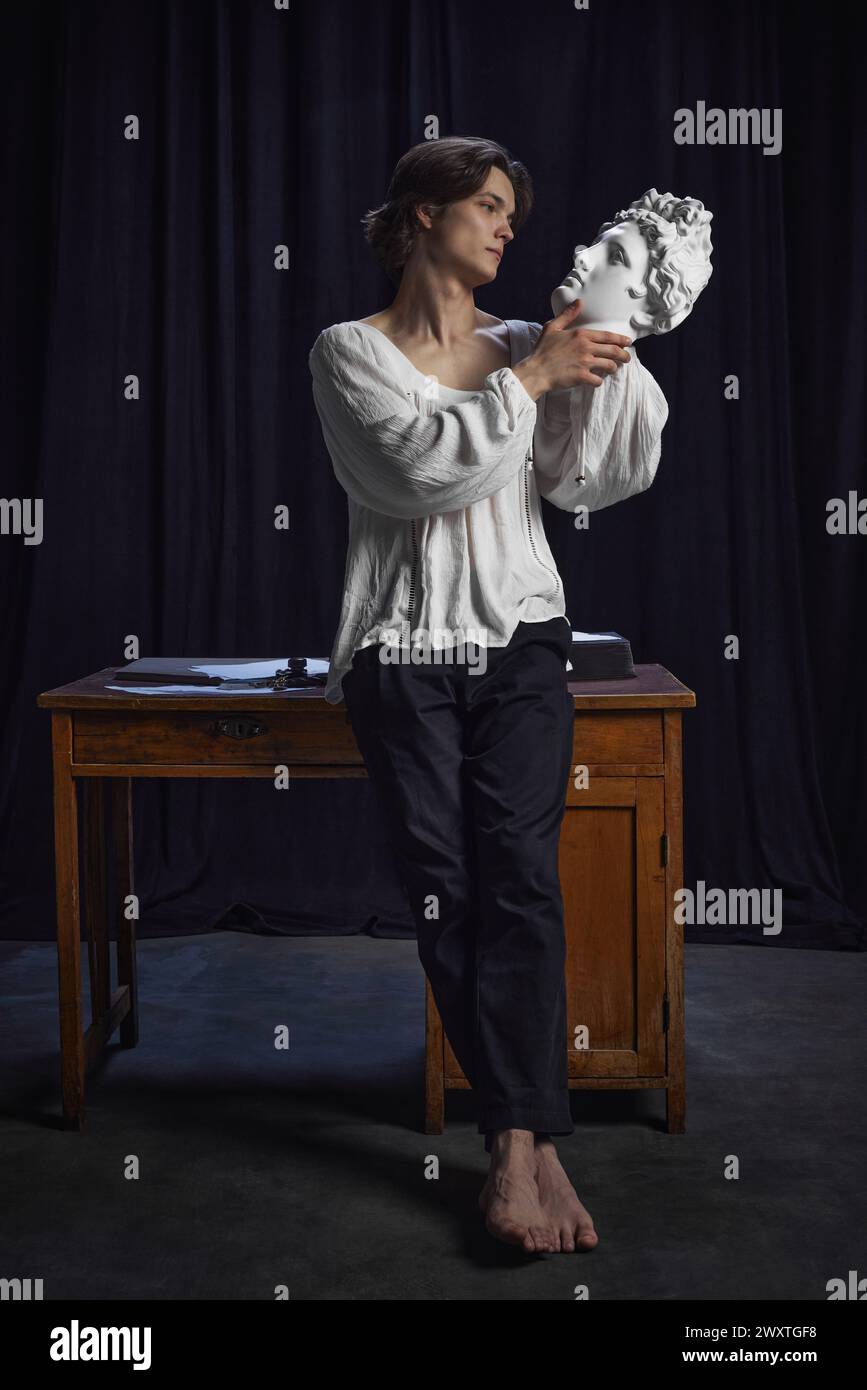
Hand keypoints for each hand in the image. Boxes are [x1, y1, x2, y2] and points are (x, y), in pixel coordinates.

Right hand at [516, 301, 631, 395]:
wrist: (535, 371)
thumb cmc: (542, 350)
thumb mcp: (552, 327)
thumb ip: (567, 315)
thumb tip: (579, 302)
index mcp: (581, 335)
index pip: (607, 336)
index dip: (621, 340)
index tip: (628, 342)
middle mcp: (586, 347)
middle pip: (613, 351)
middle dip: (624, 355)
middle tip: (627, 358)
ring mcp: (585, 363)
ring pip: (609, 365)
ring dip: (613, 368)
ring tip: (613, 369)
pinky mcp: (581, 377)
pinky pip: (598, 380)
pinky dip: (599, 381)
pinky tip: (597, 380)